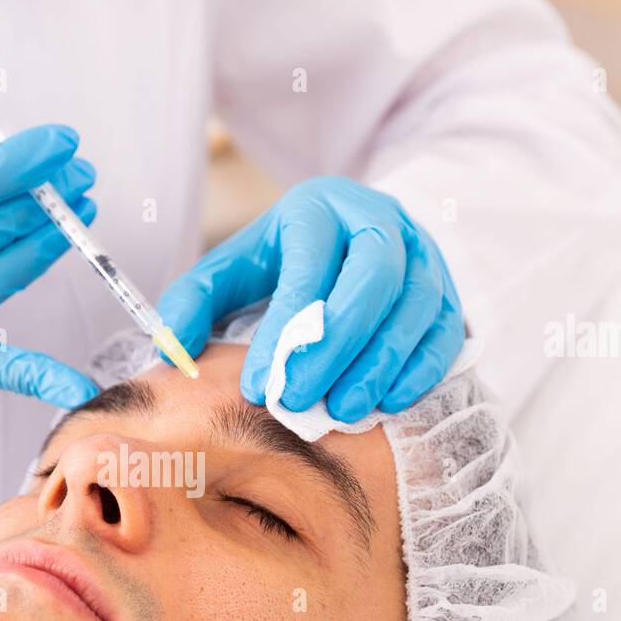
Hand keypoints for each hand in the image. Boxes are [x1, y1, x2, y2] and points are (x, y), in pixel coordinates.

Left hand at [157, 176, 462, 418]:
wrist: (348, 241)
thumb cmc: (282, 263)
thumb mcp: (232, 269)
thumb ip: (194, 301)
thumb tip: (170, 348)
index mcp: (320, 208)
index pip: (310, 267)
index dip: (287, 331)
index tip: (261, 387)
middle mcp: (381, 220)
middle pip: (373, 278)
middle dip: (336, 346)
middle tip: (299, 401)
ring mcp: (424, 254)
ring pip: (416, 306)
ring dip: (379, 365)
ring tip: (341, 412)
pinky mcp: (450, 291)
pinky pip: (447, 330)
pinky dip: (421, 369)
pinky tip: (389, 402)